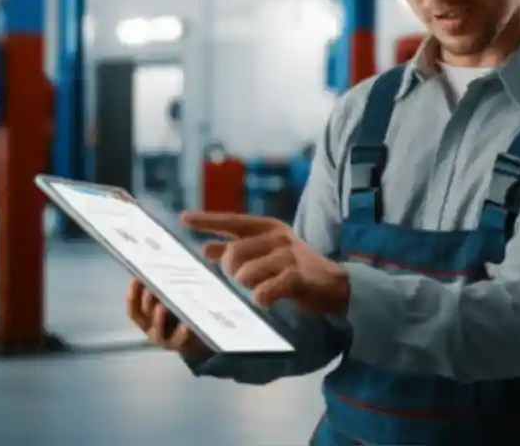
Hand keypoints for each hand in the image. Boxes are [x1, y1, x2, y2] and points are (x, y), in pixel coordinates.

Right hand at [126, 279, 209, 357]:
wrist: (205, 337)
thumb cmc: (187, 311)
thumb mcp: (178, 295)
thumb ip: (175, 280)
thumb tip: (180, 254)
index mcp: (148, 315)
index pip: (134, 305)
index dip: (133, 292)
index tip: (136, 277)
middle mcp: (152, 328)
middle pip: (144, 315)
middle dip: (146, 301)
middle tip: (151, 288)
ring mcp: (166, 339)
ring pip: (157, 330)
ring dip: (158, 318)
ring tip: (162, 307)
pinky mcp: (182, 346)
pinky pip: (180, 340)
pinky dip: (182, 332)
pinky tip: (186, 324)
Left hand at [181, 211, 349, 315]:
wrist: (335, 285)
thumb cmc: (295, 268)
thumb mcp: (266, 253)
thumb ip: (237, 249)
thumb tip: (205, 248)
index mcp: (268, 228)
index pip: (232, 221)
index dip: (208, 220)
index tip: (184, 219)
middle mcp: (278, 237)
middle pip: (234, 253)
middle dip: (229, 271)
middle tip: (238, 281)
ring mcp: (289, 257)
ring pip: (247, 273)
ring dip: (246, 287)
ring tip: (256, 291)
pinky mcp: (298, 277)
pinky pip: (268, 289)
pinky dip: (262, 297)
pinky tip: (263, 300)